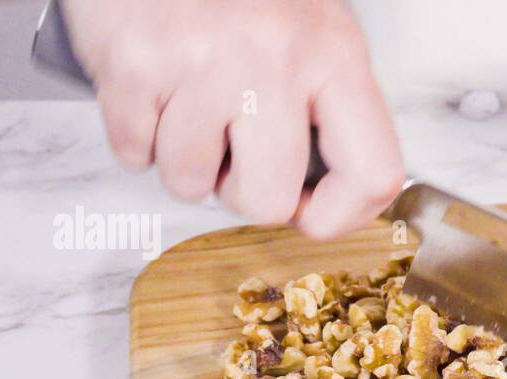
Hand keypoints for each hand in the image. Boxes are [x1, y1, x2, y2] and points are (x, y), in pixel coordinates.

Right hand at [62, 0, 403, 239]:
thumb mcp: (316, 35)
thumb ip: (332, 111)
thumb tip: (328, 198)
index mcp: (336, 56)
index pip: (373, 174)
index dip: (341, 215)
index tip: (312, 211)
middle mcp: (275, 59)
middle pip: (266, 201)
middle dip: (242, 193)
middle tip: (233, 153)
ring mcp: (202, 63)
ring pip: (189, 183)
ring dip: (184, 160)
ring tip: (189, 107)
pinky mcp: (135, 64)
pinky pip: (134, 152)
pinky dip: (138, 135)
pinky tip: (156, 92)